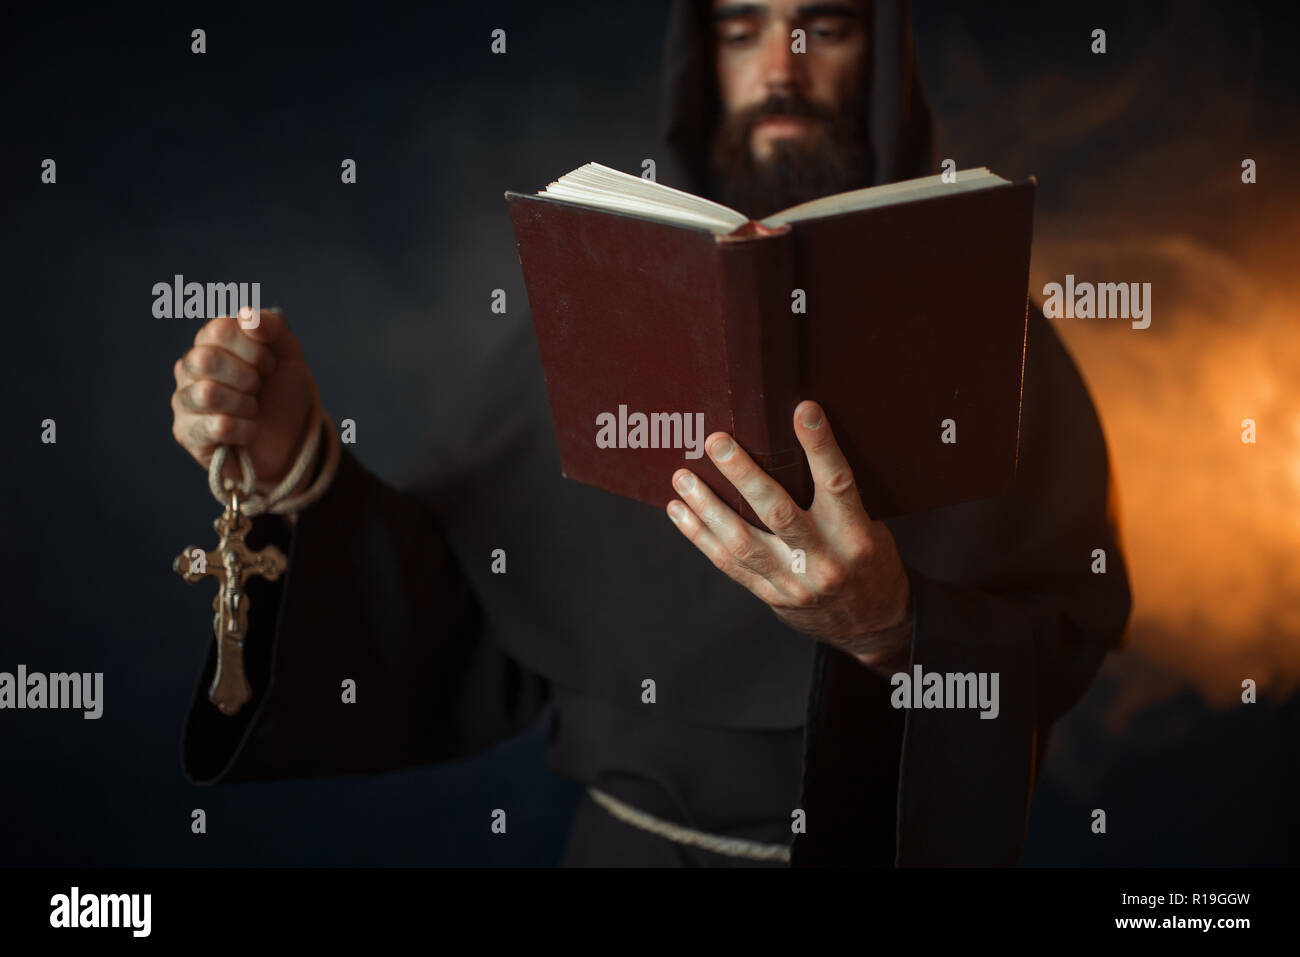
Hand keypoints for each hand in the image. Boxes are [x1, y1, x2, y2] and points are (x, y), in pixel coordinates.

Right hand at [171, 308, 316, 489]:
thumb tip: (246, 315)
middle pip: (205, 360)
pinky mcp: (187, 434)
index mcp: (210, 341)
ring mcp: (184, 401)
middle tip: (259, 388)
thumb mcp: (288, 354)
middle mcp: (189, 367)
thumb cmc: (283, 392)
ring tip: (252, 409)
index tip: (270, 365)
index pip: (219, 330)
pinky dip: (246, 429)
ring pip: (207, 394)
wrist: (292, 440)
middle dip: (247, 376)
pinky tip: (249, 431)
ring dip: (244, 403)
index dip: (254, 348)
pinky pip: (218, 426)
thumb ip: (272, 326)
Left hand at [666, 399, 912, 675]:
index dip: (820, 446)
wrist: (870, 624)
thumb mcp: (871, 526)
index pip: (838, 483)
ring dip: (707, 507)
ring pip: (743, 542)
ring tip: (682, 477)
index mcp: (856, 536)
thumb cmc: (869, 561)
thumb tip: (792, 447)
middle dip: (744, 475)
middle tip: (717, 442)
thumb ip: (836, 498)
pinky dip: (700, 536)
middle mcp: (824, 560)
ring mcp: (794, 582)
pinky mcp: (771, 595)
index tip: (803, 410)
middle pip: (779, 513)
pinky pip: (729, 564)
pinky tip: (679, 511)